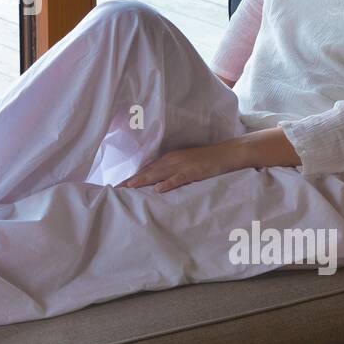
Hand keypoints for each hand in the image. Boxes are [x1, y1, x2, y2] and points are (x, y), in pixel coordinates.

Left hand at [117, 143, 236, 193]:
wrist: (227, 153)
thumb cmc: (206, 161)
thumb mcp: (185, 164)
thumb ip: (171, 172)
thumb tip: (157, 183)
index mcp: (169, 159)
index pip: (147, 169)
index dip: (133, 177)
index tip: (118, 185)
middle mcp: (172, 160)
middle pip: (148, 171)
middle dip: (132, 180)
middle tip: (116, 188)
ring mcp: (183, 165)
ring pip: (159, 173)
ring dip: (144, 180)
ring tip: (130, 188)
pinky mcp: (194, 171)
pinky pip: (178, 178)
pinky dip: (168, 183)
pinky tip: (158, 189)